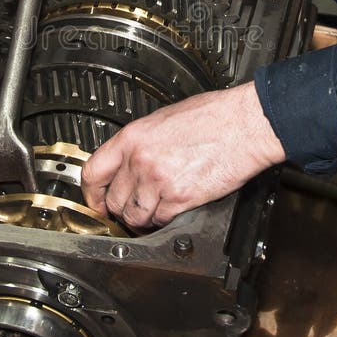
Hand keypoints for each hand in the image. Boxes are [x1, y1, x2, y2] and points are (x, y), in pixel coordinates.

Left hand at [81, 82, 285, 227]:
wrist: (244, 124)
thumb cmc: (213, 117)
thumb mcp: (164, 118)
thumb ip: (141, 142)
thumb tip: (130, 159)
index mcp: (133, 138)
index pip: (93, 172)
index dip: (91, 193)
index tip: (96, 201)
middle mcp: (141, 160)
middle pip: (114, 201)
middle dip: (121, 209)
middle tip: (131, 208)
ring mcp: (159, 181)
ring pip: (134, 216)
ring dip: (142, 218)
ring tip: (153, 211)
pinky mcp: (181, 198)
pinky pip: (160, 220)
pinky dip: (164, 220)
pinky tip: (173, 209)